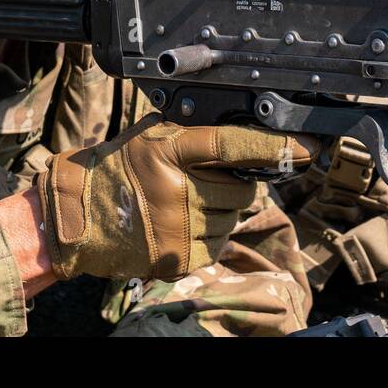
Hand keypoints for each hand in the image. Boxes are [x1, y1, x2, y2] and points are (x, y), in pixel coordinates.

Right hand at [36, 115, 317, 281]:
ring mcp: (179, 228)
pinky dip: (210, 234)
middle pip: (243, 189)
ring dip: (222, 210)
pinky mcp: (180, 258)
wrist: (80, 218)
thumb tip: (251, 129)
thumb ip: (196, 132)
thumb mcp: (152, 135)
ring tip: (187, 202)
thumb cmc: (120, 168)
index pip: (232, 144)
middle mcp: (176, 190)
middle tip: (207, 180)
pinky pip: (219, 243)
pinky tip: (182, 223)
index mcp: (169, 150)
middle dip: (237, 184)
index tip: (307, 146)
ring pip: (233, 218)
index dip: (274, 145)